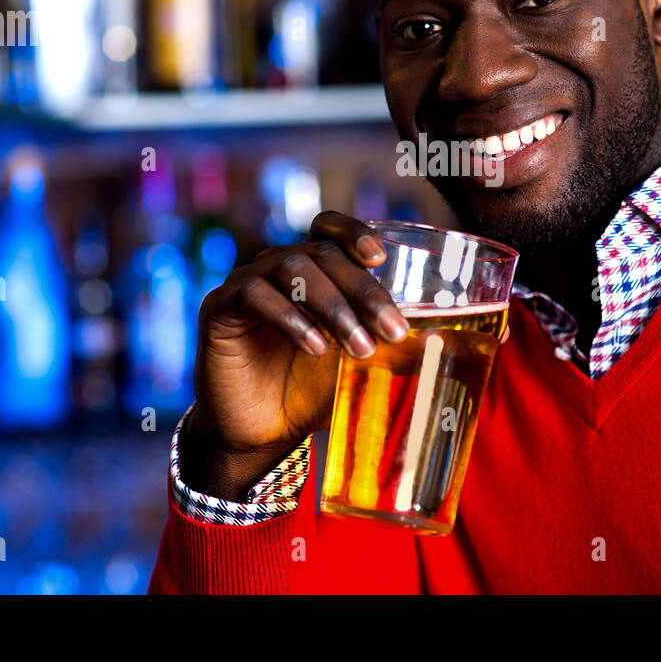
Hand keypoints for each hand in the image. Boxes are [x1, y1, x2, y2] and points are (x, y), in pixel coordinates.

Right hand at [183, 211, 409, 499]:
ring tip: (360, 348)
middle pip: (321, 252)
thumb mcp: (359, 364)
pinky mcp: (219, 309)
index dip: (353, 232)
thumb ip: (389, 344)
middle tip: (394, 331)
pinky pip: (254, 295)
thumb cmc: (311, 392)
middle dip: (363, 290)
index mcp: (310, 270)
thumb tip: (441, 338)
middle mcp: (276, 268)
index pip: (328, 228)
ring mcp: (245, 284)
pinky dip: (291, 318)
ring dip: (334, 307)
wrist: (259, 434)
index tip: (380, 257)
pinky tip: (315, 348)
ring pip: (292, 268)